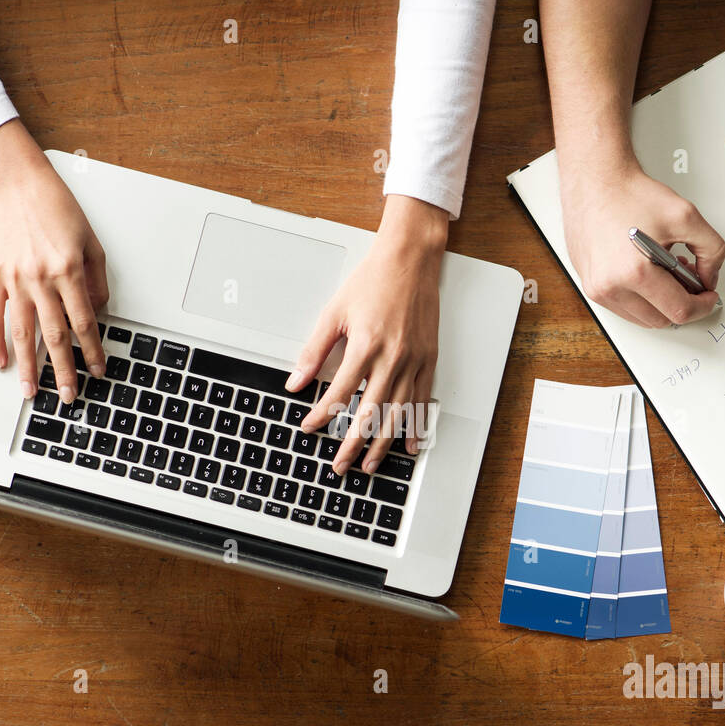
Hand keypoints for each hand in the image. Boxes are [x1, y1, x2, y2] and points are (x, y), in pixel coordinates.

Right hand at [0, 121, 108, 401]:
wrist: (20, 185)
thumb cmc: (58, 210)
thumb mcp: (92, 243)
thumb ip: (97, 281)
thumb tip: (97, 313)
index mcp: (68, 271)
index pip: (85, 322)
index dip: (94, 351)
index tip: (99, 370)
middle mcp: (40, 279)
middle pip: (55, 336)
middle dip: (64, 370)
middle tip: (69, 395)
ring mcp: (14, 280)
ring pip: (23, 333)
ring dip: (29, 366)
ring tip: (32, 391)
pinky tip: (0, 362)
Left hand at [286, 195, 444, 474]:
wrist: (411, 260)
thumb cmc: (373, 281)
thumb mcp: (335, 312)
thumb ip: (315, 350)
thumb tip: (296, 380)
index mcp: (366, 345)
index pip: (339, 392)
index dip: (321, 414)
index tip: (309, 428)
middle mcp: (392, 358)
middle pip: (370, 413)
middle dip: (352, 443)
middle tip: (340, 465)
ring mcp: (414, 362)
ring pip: (398, 414)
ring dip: (382, 444)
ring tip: (368, 465)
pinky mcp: (429, 360)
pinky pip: (423, 401)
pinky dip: (416, 426)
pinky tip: (409, 445)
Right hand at [559, 161, 724, 327]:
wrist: (595, 182)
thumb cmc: (631, 195)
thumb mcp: (686, 216)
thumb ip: (711, 250)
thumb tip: (710, 277)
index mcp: (634, 273)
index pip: (678, 311)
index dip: (701, 307)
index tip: (708, 297)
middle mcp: (610, 287)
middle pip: (660, 320)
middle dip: (681, 304)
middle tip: (690, 281)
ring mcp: (596, 289)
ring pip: (641, 318)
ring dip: (660, 303)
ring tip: (667, 274)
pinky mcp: (588, 286)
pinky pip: (623, 307)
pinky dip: (641, 297)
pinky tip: (647, 273)